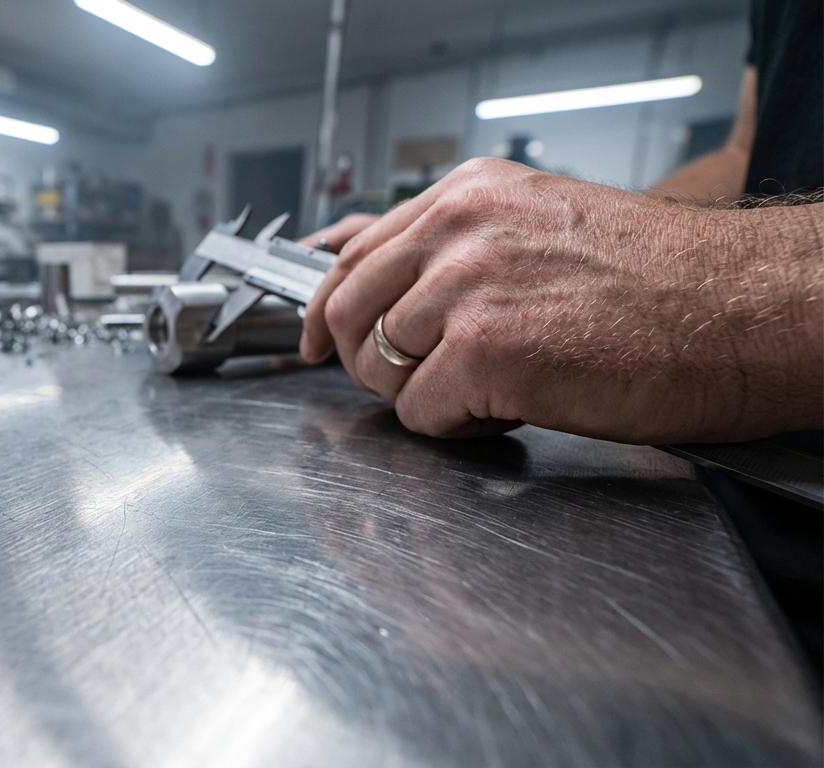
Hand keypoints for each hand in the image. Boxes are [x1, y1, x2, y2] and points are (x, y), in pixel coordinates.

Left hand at [300, 157, 822, 442]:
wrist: (748, 309)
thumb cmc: (665, 282)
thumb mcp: (541, 228)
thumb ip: (458, 247)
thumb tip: (388, 282)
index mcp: (469, 196)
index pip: (353, 251)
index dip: (324, 305)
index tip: (314, 337)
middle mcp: (458, 229)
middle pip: (346, 312)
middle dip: (367, 361)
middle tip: (416, 384)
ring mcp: (467, 287)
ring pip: (377, 368)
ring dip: (421, 395)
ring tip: (488, 391)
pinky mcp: (486, 350)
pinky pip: (419, 412)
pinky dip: (455, 428)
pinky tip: (509, 410)